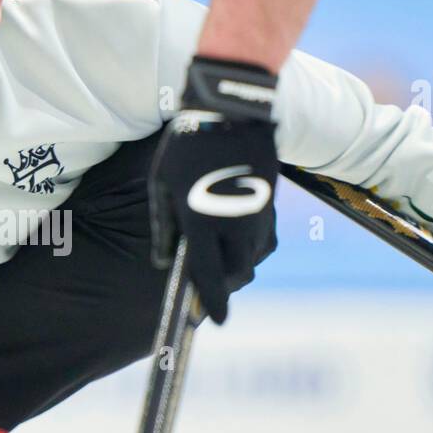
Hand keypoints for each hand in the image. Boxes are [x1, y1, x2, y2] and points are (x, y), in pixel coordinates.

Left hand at [149, 56, 279, 323]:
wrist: (231, 111)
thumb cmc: (185, 147)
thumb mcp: (161, 185)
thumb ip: (163, 227)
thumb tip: (165, 263)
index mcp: (201, 222)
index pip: (209, 276)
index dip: (211, 303)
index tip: (212, 321)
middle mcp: (234, 223)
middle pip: (237, 274)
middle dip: (224, 285)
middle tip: (210, 285)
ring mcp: (258, 213)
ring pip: (254, 258)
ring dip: (238, 264)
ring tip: (219, 256)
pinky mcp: (271, 202)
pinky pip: (265, 238)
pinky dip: (252, 246)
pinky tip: (236, 234)